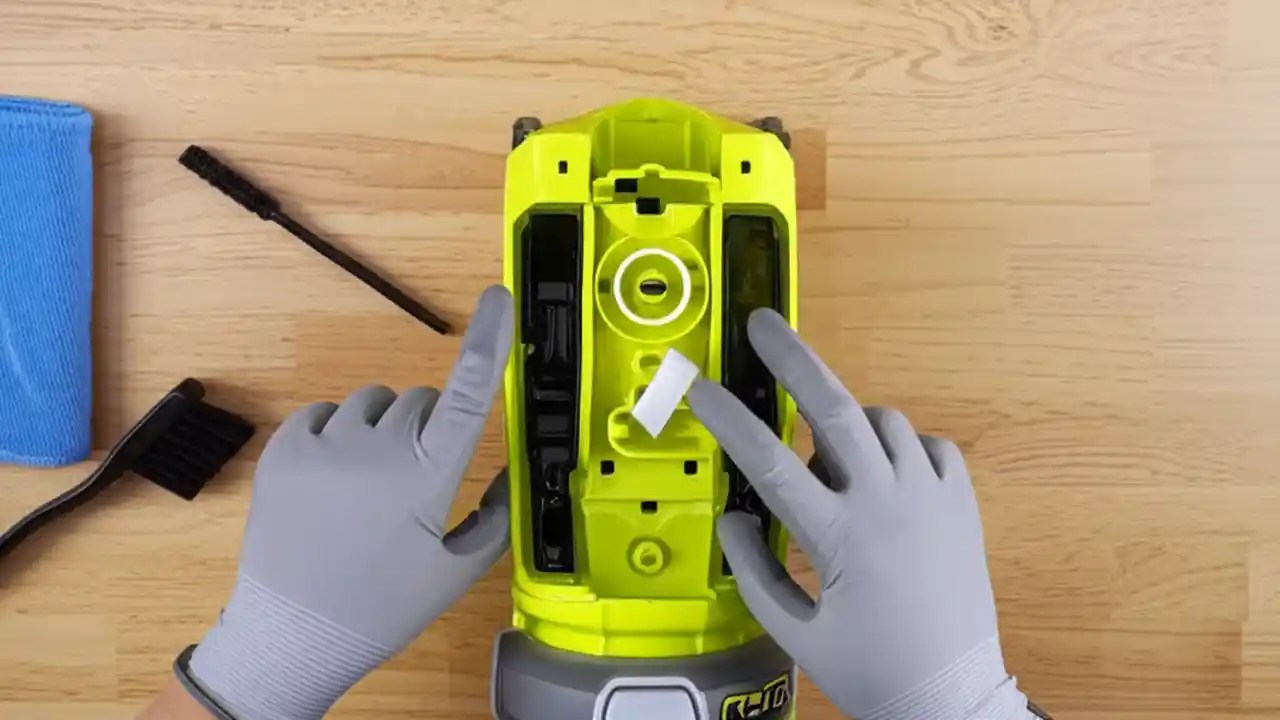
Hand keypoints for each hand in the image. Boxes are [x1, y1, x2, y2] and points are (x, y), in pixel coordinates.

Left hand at [185, 285, 513, 719]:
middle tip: (412, 485)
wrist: (293, 633)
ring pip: (372, 404)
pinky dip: (336, 435)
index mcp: (428, 474)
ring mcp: (324, 443)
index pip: (468, 391)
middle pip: (420, 400)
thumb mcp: (455, 570)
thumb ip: (496, 516)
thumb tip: (513, 471)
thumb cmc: (384, 606)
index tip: (497, 297)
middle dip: (425, 428)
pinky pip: (324, 414)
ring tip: (366, 488)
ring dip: (380, 429)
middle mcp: (377, 446)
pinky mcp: (283, 448)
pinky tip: (333, 483)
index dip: (488, 339)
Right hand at [689, 310, 1032, 719]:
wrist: (953, 695)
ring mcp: (932, 497)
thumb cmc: (873, 670)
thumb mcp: (796, 632)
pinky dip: (901, 447)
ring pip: (884, 421)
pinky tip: (884, 477)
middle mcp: (889, 504)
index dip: (727, 418)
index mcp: (841, 537)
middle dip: (793, 359)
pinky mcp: (963, 504)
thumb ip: (754, 571)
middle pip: (835, 408)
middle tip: (764, 327)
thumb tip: (732, 519)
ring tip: (828, 459)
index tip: (699, 388)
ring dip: (847, 423)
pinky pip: (930, 445)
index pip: (769, 460)